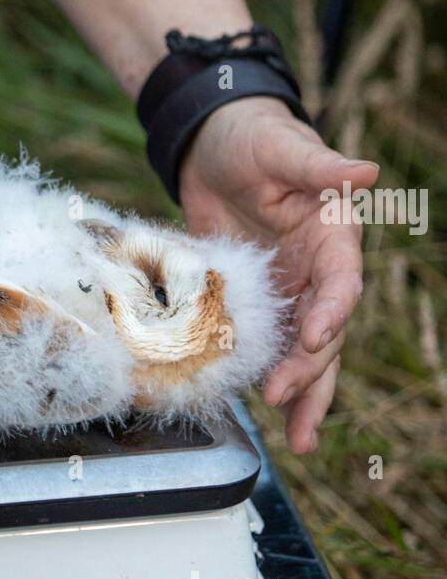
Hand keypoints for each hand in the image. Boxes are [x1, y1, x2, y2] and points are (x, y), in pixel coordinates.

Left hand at [177, 96, 378, 453]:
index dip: (332, 314)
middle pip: (325, 332)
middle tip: (282, 401)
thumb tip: (365, 171)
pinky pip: (268, 347)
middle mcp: (319, 272)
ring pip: (304, 352)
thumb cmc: (253, 139)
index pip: (342, 285)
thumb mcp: (280, 147)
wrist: (212, 148)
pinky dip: (265, 377)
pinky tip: (263, 413)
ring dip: (302, 394)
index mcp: (334, 237)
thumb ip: (319, 165)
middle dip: (308, 370)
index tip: (313, 339)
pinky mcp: (258, 304)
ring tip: (299, 440)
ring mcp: (290, 292)